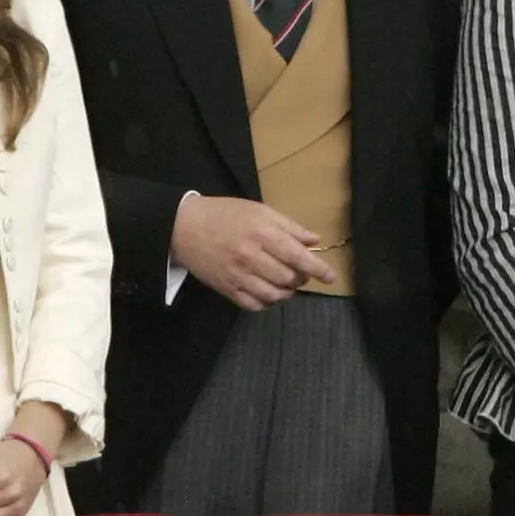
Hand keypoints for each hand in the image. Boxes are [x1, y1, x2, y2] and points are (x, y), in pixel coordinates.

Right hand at [171, 195, 335, 311]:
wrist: (184, 227)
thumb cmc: (225, 214)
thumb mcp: (258, 210)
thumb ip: (288, 226)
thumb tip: (314, 240)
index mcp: (261, 233)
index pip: (297, 256)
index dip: (317, 268)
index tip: (330, 276)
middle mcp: (250, 257)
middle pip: (288, 278)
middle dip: (301, 278)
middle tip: (301, 272)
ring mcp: (237, 276)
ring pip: (273, 295)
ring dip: (286, 292)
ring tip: (286, 283)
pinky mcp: (226, 289)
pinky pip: (254, 305)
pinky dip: (267, 302)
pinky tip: (268, 292)